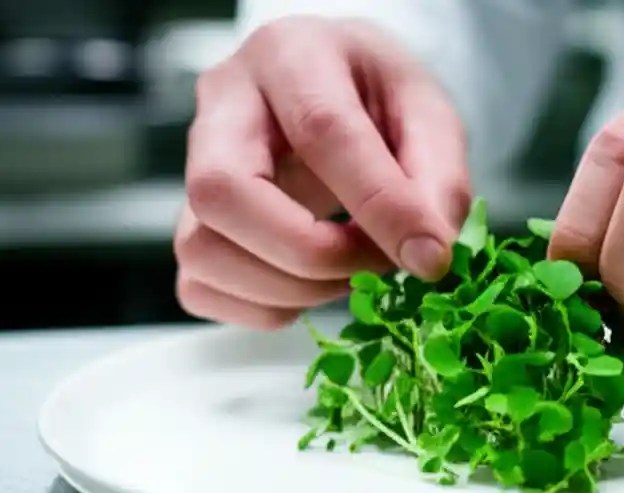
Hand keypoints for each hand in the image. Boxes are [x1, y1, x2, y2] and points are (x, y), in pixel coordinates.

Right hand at [176, 17, 468, 328]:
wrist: (334, 94)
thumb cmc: (376, 99)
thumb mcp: (427, 116)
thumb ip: (436, 180)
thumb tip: (429, 257)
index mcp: (292, 55)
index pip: (320, 131)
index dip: (377, 205)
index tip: (427, 258)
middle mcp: (223, 103)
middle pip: (221, 192)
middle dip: (308, 253)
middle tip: (373, 265)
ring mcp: (192, 166)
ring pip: (201, 249)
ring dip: (287, 289)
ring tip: (348, 276)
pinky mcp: (187, 222)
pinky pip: (200, 289)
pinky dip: (264, 308)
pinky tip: (310, 287)